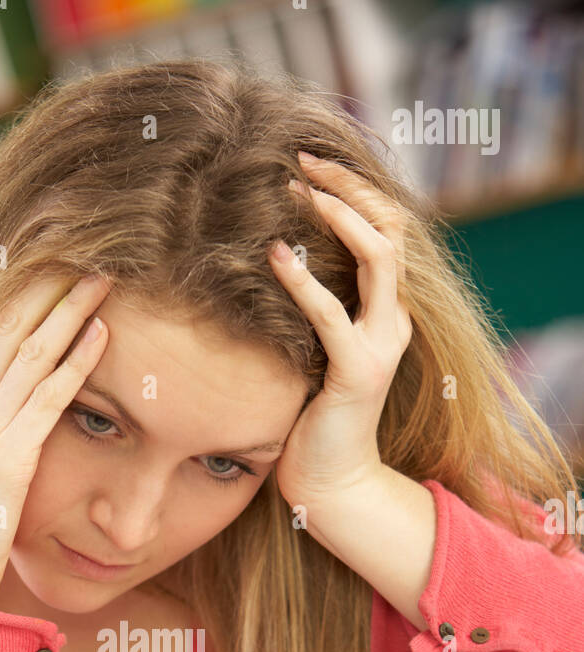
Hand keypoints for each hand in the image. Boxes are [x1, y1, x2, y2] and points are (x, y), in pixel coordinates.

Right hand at [0, 272, 110, 604]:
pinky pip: (48, 398)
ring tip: (103, 279)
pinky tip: (101, 335)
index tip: (51, 263)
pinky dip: (77, 361)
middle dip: (47, 286)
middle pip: (11, 327)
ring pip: (33, 353)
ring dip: (70, 311)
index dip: (21, 294)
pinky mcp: (8, 458)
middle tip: (84, 251)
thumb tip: (15, 419)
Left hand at [267, 153, 411, 508]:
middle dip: (349, 185)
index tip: (310, 165)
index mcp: (385, 312)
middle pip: (390, 226)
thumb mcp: (314, 351)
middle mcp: (392, 320)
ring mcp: (380, 344)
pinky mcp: (357, 372)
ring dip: (339, 213)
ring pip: (380, 255)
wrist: (332, 482)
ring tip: (298, 186)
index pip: (386, 229)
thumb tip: (272, 260)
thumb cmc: (312, 419)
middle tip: (304, 157)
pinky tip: (276, 254)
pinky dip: (304, 280)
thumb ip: (312, 310)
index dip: (354, 190)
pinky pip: (333, 315)